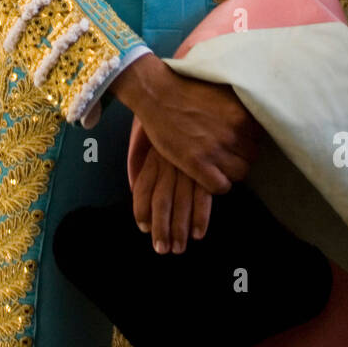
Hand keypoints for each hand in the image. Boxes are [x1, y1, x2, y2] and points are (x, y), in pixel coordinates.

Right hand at [114, 52, 265, 194]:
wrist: (157, 93)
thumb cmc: (187, 90)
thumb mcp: (223, 93)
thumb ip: (240, 110)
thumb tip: (252, 124)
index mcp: (242, 116)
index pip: (258, 141)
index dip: (245, 142)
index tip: (233, 141)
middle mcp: (233, 133)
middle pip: (250, 159)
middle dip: (238, 157)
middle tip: (222, 154)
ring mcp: (215, 149)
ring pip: (239, 174)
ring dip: (228, 172)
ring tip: (214, 164)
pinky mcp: (197, 163)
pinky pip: (221, 186)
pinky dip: (216, 184)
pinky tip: (206, 175)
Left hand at [128, 125, 213, 252]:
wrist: (187, 97)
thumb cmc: (177, 117)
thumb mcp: (161, 137)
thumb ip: (155, 162)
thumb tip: (146, 186)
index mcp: (155, 156)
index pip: (143, 188)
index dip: (141, 210)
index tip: (143, 228)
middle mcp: (169, 162)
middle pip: (160, 202)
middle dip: (161, 228)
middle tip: (163, 249)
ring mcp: (188, 164)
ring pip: (179, 203)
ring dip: (179, 228)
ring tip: (178, 248)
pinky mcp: (206, 166)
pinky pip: (202, 197)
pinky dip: (199, 217)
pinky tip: (198, 233)